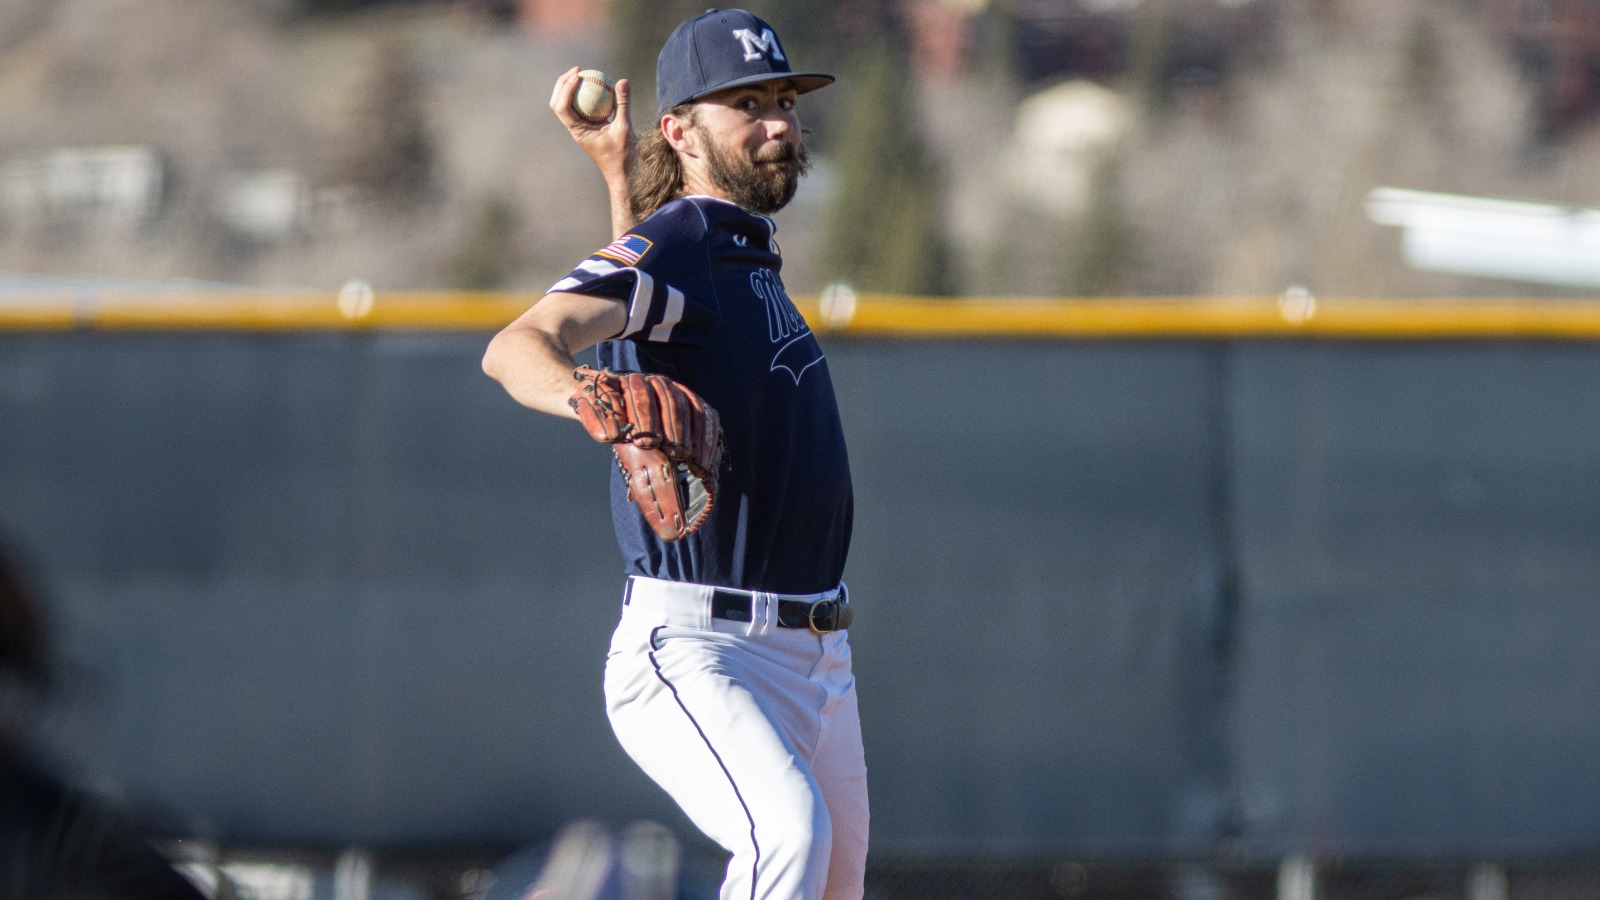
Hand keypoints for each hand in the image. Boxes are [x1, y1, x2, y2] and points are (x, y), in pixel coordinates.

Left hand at [550, 66, 634, 187]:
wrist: (623, 173)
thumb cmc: (623, 155)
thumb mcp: (625, 128)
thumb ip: (623, 103)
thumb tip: (622, 80)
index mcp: (578, 131)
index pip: (562, 107)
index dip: (565, 89)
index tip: (578, 75)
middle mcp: (575, 129)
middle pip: (558, 103)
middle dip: (562, 83)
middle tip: (577, 70)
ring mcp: (580, 127)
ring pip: (567, 105)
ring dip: (570, 88)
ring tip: (582, 73)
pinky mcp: (589, 126)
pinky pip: (582, 107)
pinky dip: (585, 95)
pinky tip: (596, 85)